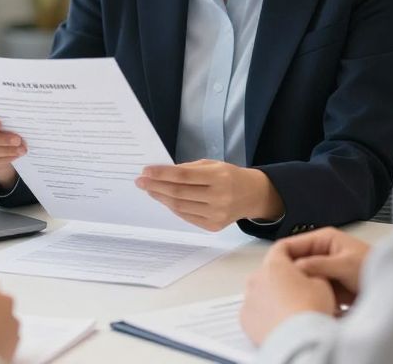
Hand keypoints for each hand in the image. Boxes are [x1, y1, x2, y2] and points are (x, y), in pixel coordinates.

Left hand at [135, 160, 283, 230]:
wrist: (252, 195)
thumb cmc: (228, 176)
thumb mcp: (212, 165)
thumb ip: (188, 169)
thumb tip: (161, 174)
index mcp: (219, 177)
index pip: (183, 176)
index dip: (162, 174)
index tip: (146, 171)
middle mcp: (219, 197)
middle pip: (179, 193)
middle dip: (156, 186)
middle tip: (141, 181)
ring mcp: (216, 214)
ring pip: (180, 207)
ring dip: (161, 198)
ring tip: (149, 190)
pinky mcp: (213, 226)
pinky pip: (186, 216)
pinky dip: (173, 207)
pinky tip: (164, 199)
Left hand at [240, 241, 335, 344]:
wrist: (298, 340)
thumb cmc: (309, 311)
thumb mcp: (323, 283)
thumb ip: (314, 272)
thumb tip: (311, 273)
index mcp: (274, 264)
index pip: (282, 247)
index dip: (295, 249)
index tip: (301, 256)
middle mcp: (256, 278)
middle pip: (270, 270)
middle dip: (283, 277)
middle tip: (301, 289)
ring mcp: (248, 299)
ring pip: (261, 291)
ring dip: (273, 295)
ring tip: (291, 308)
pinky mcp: (245, 319)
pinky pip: (255, 311)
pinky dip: (265, 314)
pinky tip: (280, 321)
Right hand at [284, 227, 370, 306]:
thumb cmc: (375, 268)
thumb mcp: (345, 264)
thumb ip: (319, 264)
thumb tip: (295, 266)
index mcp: (324, 239)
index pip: (293, 244)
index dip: (281, 255)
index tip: (270, 269)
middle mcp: (322, 252)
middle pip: (297, 261)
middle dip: (291, 273)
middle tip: (281, 286)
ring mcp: (326, 269)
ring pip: (304, 277)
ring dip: (301, 285)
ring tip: (294, 295)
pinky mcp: (330, 285)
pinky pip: (314, 288)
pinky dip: (311, 294)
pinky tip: (308, 301)